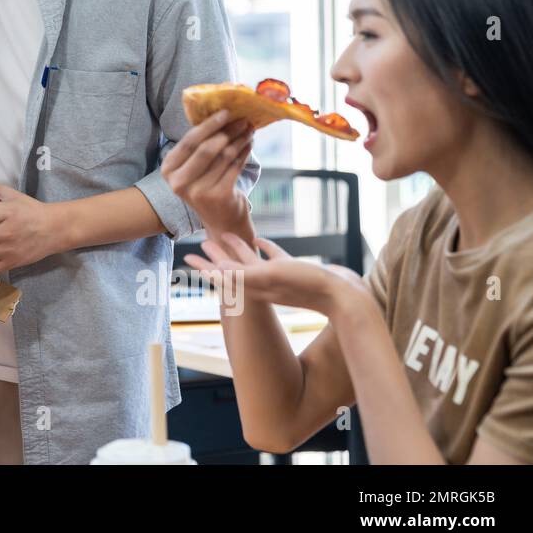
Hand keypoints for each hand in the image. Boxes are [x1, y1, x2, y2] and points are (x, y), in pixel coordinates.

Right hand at [161, 108, 254, 237]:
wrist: (221, 221)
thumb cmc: (207, 186)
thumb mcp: (194, 168)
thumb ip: (198, 146)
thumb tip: (219, 113)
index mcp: (168, 171)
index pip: (188, 142)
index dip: (208, 125)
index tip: (225, 112)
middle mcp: (179, 183)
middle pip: (206, 148)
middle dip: (227, 131)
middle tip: (242, 119)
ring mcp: (199, 191)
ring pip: (224, 155)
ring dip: (239, 139)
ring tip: (248, 130)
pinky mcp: (219, 196)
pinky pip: (235, 166)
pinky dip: (245, 152)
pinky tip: (249, 144)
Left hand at [183, 231, 370, 317]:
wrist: (346, 298)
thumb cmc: (309, 286)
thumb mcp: (273, 277)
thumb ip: (246, 274)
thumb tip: (218, 270)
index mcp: (255, 286)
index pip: (223, 275)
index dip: (205, 266)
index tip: (187, 257)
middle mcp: (264, 283)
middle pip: (233, 267)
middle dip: (215, 255)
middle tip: (200, 242)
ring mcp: (280, 277)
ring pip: (252, 261)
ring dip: (237, 249)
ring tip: (224, 235)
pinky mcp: (295, 269)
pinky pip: (274, 256)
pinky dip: (265, 248)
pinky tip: (259, 239)